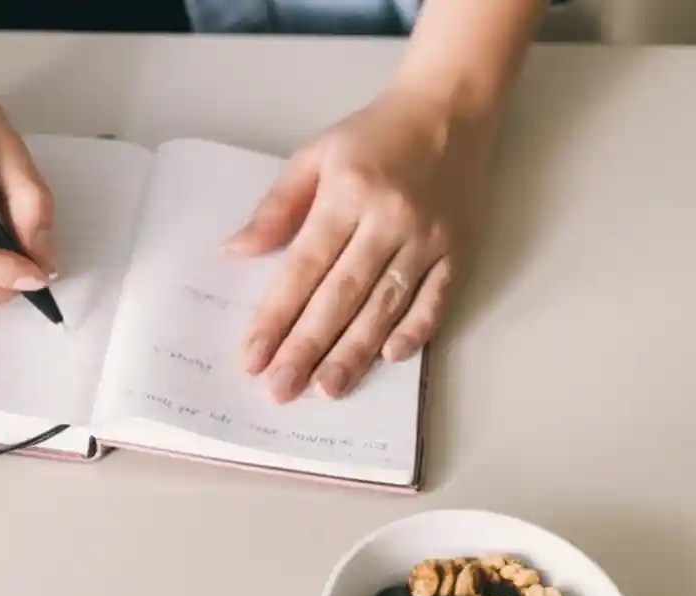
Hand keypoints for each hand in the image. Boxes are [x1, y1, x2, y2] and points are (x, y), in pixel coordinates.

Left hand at [226, 85, 493, 402]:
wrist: (451, 107)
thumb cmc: (375, 135)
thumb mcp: (315, 156)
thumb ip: (277, 208)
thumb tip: (237, 252)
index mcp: (348, 194)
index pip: (304, 268)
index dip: (276, 316)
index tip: (254, 356)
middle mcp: (390, 219)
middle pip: (342, 295)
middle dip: (308, 347)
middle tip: (282, 389)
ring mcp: (429, 237)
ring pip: (386, 305)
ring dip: (356, 351)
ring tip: (327, 388)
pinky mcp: (458, 249)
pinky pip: (437, 297)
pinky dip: (417, 330)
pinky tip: (390, 357)